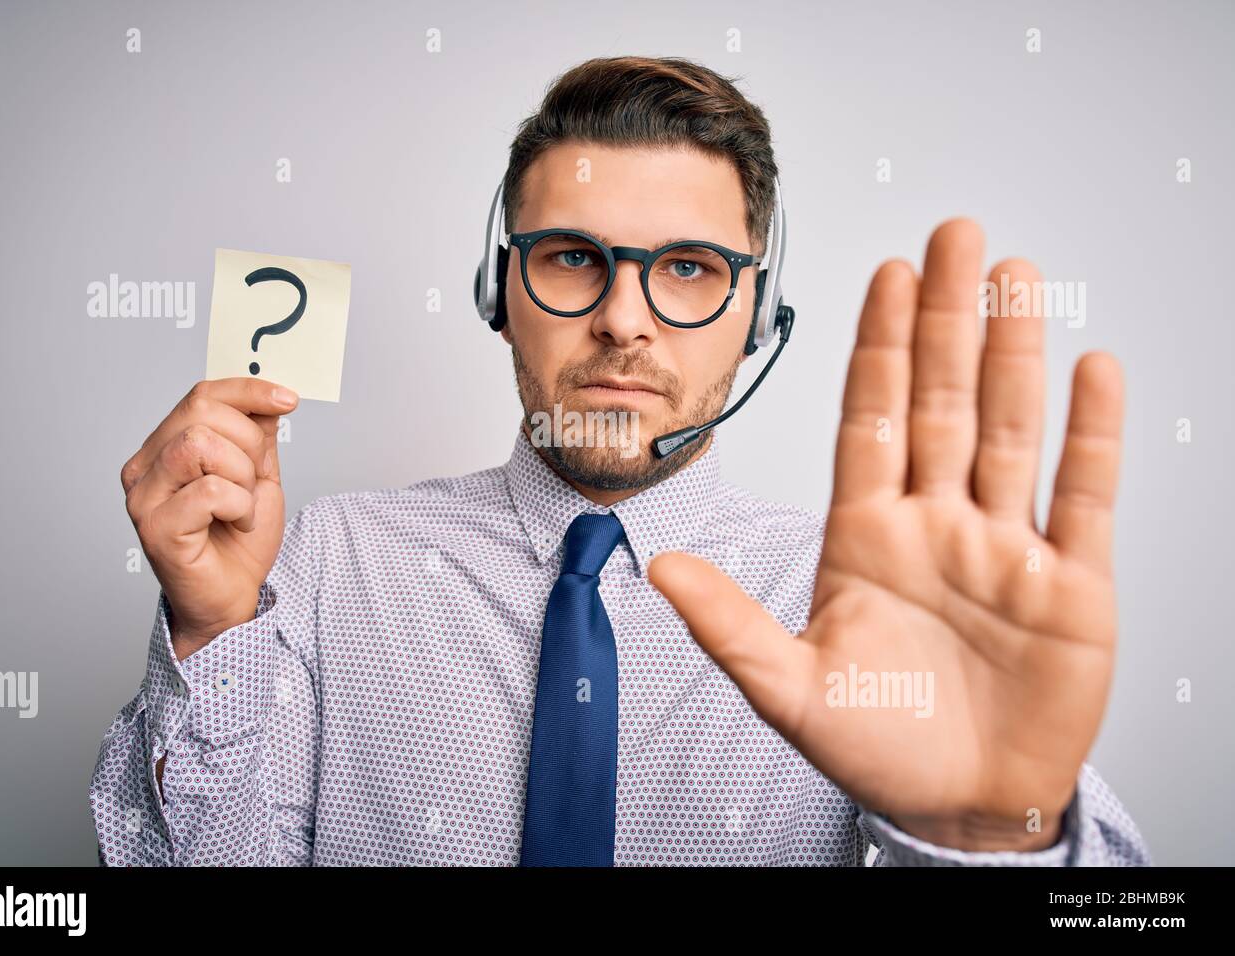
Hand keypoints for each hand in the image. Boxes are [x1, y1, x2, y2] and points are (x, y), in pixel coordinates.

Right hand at [121, 378, 298, 658]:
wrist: (232, 599)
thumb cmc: (238, 542)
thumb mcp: (259, 477)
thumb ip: (258, 436)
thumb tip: (268, 396)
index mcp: (164, 449)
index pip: (201, 395)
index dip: (247, 390)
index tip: (287, 399)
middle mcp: (144, 468)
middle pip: (202, 414)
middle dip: (248, 444)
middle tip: (254, 482)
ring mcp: (144, 497)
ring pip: (201, 446)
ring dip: (241, 475)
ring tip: (242, 505)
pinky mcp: (155, 527)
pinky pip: (210, 490)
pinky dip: (239, 506)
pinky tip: (235, 524)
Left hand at [648, 219, 1124, 850]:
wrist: (959, 805)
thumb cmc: (874, 747)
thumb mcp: (789, 688)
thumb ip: (730, 625)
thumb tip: (658, 568)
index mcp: (867, 535)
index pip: (874, 419)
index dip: (878, 348)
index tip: (883, 275)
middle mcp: (936, 524)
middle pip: (943, 401)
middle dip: (945, 319)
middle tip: (953, 234)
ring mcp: (1004, 547)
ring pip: (1010, 429)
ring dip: (1014, 351)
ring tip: (1015, 274)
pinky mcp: (1070, 584)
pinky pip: (1082, 494)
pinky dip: (1088, 434)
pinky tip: (1090, 368)